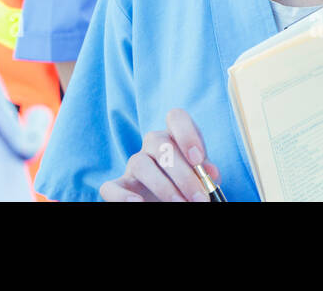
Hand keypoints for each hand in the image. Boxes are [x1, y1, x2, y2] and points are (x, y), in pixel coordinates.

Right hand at [100, 107, 221, 201]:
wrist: (171, 200)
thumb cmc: (188, 186)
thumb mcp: (201, 178)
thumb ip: (206, 173)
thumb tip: (211, 172)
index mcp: (174, 137)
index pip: (176, 117)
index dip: (187, 134)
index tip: (198, 160)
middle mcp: (151, 146)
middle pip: (161, 144)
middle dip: (183, 174)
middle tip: (199, 197)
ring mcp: (133, 165)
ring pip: (140, 163)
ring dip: (163, 187)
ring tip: (180, 205)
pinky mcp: (118, 186)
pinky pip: (110, 187)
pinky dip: (122, 197)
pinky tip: (139, 204)